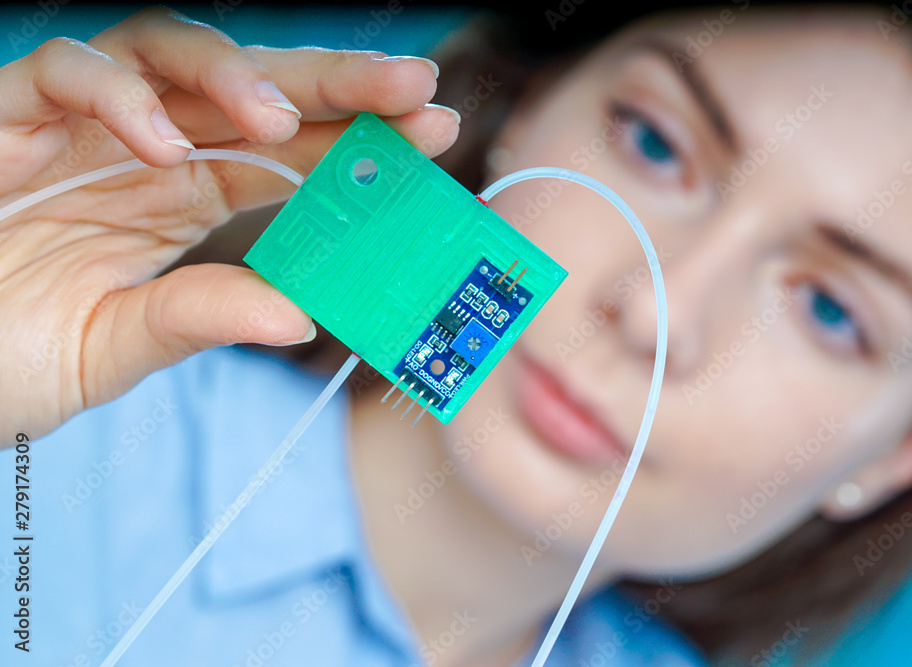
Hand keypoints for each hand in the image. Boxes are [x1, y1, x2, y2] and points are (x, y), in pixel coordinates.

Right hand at [0, 6, 458, 443]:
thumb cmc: (9, 353)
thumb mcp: (117, 348)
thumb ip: (197, 319)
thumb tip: (299, 316)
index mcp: (187, 198)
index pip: (288, 154)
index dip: (357, 140)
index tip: (433, 134)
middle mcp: (146, 150)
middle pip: (252, 90)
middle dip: (335, 84)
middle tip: (413, 88)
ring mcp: (79, 128)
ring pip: (166, 54)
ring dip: (234, 76)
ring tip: (281, 124)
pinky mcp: (8, 119)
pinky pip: (64, 75)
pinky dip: (116, 97)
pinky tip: (164, 145)